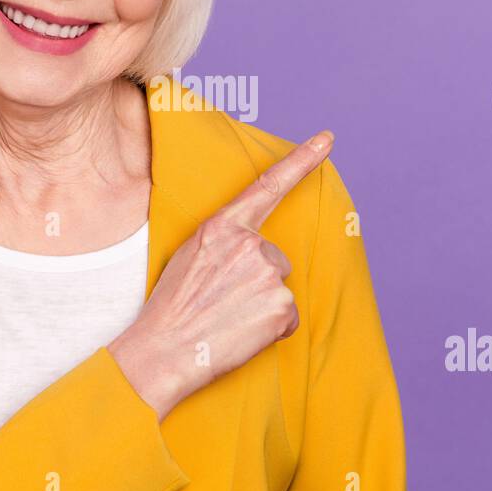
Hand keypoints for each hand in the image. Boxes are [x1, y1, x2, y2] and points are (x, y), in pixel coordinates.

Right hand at [107, 130, 334, 420]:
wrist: (163, 351)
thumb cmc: (173, 308)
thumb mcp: (191, 256)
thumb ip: (225, 243)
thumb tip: (252, 252)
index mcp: (222, 226)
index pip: (268, 186)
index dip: (302, 160)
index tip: (328, 139)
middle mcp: (250, 243)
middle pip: (274, 258)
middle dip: (257, 280)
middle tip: (223, 302)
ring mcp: (269, 274)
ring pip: (279, 288)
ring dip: (262, 306)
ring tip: (228, 319)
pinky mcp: (282, 307)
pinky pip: (287, 318)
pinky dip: (271, 330)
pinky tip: (241, 334)